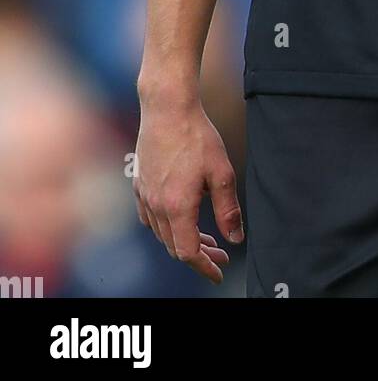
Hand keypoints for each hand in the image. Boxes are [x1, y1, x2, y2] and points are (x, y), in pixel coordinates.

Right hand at [133, 94, 242, 283]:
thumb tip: (235, 239)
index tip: (219, 272)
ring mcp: (144, 195)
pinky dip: (165, 226)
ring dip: (182, 240)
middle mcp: (156, 206)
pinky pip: (148, 217)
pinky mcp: (139, 183)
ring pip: (161, 233)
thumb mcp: (222, 172)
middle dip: (199, 254)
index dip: (205, 267)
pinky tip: (177, 218)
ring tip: (205, 236)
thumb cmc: (197, 136)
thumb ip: (228, 209)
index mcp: (177, 207)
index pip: (188, 252)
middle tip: (220, 253)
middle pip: (174, 246)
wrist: (167, 108)